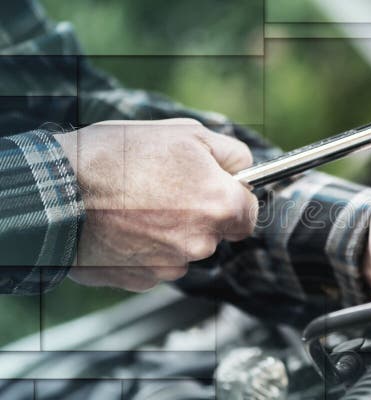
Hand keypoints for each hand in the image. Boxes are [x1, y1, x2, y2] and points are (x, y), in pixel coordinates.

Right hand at [54, 119, 256, 290]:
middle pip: (216, 232)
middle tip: (166, 189)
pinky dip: (143, 248)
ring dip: (170, 232)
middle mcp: (202, 243)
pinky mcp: (141, 280)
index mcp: (220, 206)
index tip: (217, 188)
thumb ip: (229, 153)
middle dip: (198, 213)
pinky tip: (122, 225)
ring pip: (185, 250)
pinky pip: (155, 263)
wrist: (57, 191)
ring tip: (136, 204)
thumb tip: (245, 167)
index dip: (234, 198)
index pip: (250, 214)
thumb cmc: (119, 156)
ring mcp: (170, 266)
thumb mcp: (186, 134)